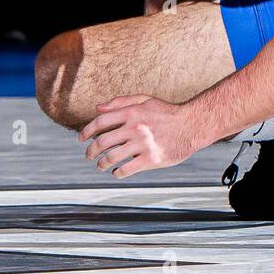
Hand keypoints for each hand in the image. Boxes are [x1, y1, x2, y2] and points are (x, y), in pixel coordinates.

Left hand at [78, 95, 205, 177]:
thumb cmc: (167, 112)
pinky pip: (127, 169)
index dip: (86, 131)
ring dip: (102, 164)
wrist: (192, 125)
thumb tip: (97, 108)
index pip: (100, 122)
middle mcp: (135, 128)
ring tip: (101, 166)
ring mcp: (143, 144)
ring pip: (112, 158)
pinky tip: (117, 172)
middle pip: (102, 142)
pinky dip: (118, 173)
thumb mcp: (145, 100)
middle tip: (89, 156)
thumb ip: (121, 102)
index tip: (81, 139)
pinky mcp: (151, 159)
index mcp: (132, 112)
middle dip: (90, 152)